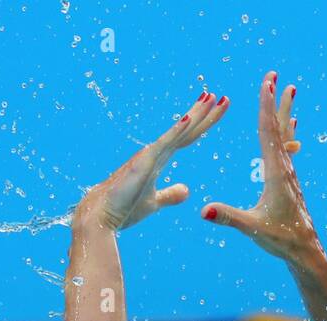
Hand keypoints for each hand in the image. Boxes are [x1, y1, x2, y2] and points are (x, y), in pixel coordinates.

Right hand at [75, 92, 228, 231]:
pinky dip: (176, 131)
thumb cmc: (123, 209)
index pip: (188, 138)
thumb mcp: (154, 202)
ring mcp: (149, 155)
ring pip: (178, 132)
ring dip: (196, 114)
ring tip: (211, 97)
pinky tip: (189, 119)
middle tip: (224, 98)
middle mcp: (156, 152)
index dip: (204, 123)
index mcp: (159, 160)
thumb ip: (170, 195)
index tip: (218, 108)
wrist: (101, 217)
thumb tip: (187, 190)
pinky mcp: (142, 163)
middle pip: (187, 130)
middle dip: (206, 113)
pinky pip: (163, 144)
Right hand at [201, 70, 317, 260]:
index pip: (268, 132)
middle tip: (277, 75)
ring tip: (290, 91)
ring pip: (285, 135)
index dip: (265, 106)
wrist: (305, 251)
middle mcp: (285, 168)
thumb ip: (228, 216)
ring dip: (284, 112)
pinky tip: (291, 128)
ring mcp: (289, 173)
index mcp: (276, 173)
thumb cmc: (280, 239)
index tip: (267, 83)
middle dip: (277, 101)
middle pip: (279, 127)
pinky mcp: (289, 180)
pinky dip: (286, 132)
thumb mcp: (252, 228)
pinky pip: (287, 149)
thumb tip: (204, 210)